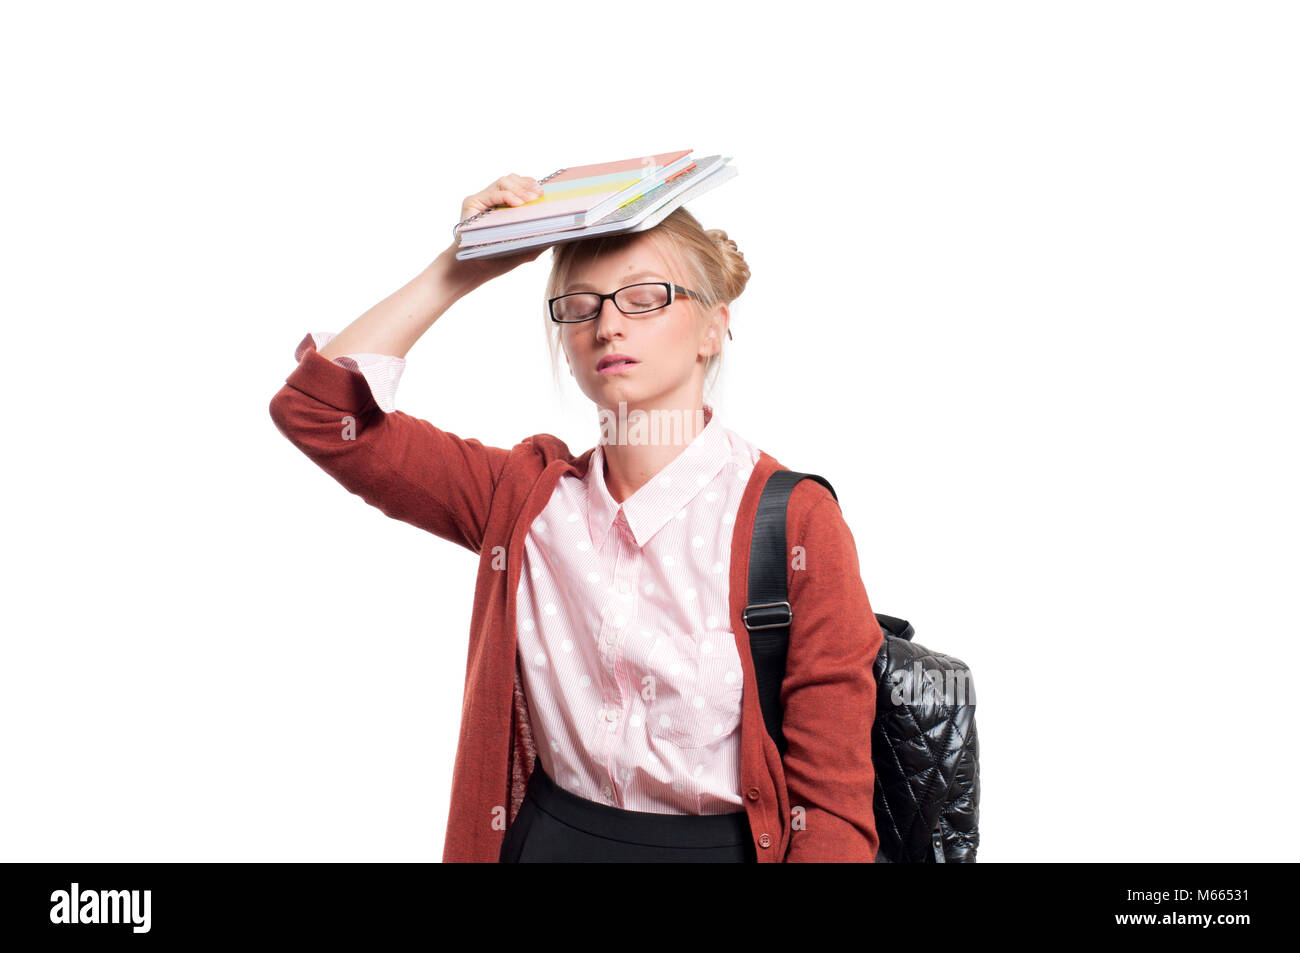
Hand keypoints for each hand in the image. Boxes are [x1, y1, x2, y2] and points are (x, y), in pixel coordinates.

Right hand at [438, 173, 549, 287]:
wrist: (475, 269)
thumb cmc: (498, 259)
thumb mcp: (526, 249)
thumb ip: (540, 239)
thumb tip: (562, 232)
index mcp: (506, 205)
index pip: (520, 185)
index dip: (532, 185)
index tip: (544, 192)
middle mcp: (493, 198)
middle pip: (511, 179)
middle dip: (527, 185)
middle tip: (538, 194)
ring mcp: (482, 199)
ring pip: (502, 182)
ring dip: (518, 189)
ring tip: (529, 200)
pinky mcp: (471, 202)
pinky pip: (491, 194)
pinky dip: (506, 196)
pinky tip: (517, 203)